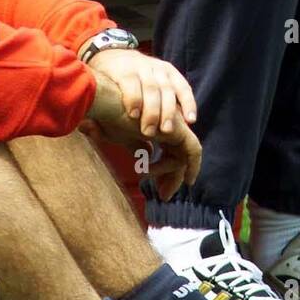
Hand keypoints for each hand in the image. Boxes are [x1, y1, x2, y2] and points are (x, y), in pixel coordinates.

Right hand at [84, 44, 197, 136]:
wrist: (110, 55)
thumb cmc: (135, 80)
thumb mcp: (151, 87)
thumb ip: (159, 108)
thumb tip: (163, 140)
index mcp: (169, 73)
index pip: (183, 88)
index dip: (188, 103)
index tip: (191, 121)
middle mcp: (157, 69)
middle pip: (167, 90)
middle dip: (168, 112)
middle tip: (166, 131)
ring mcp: (140, 68)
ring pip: (151, 89)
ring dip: (151, 111)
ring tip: (148, 131)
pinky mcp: (123, 70)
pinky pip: (131, 84)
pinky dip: (134, 100)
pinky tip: (133, 114)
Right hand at [88, 74, 200, 195]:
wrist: (107, 103)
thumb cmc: (110, 118)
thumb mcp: (123, 138)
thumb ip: (137, 146)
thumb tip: (147, 156)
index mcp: (156, 124)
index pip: (168, 152)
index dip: (165, 173)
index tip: (159, 190)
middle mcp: (169, 122)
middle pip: (178, 155)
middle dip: (173, 177)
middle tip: (164, 195)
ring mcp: (175, 123)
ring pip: (183, 155)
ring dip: (171, 173)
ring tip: (152, 178)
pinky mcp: (179, 126)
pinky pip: (192, 150)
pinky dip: (192, 164)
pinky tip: (186, 180)